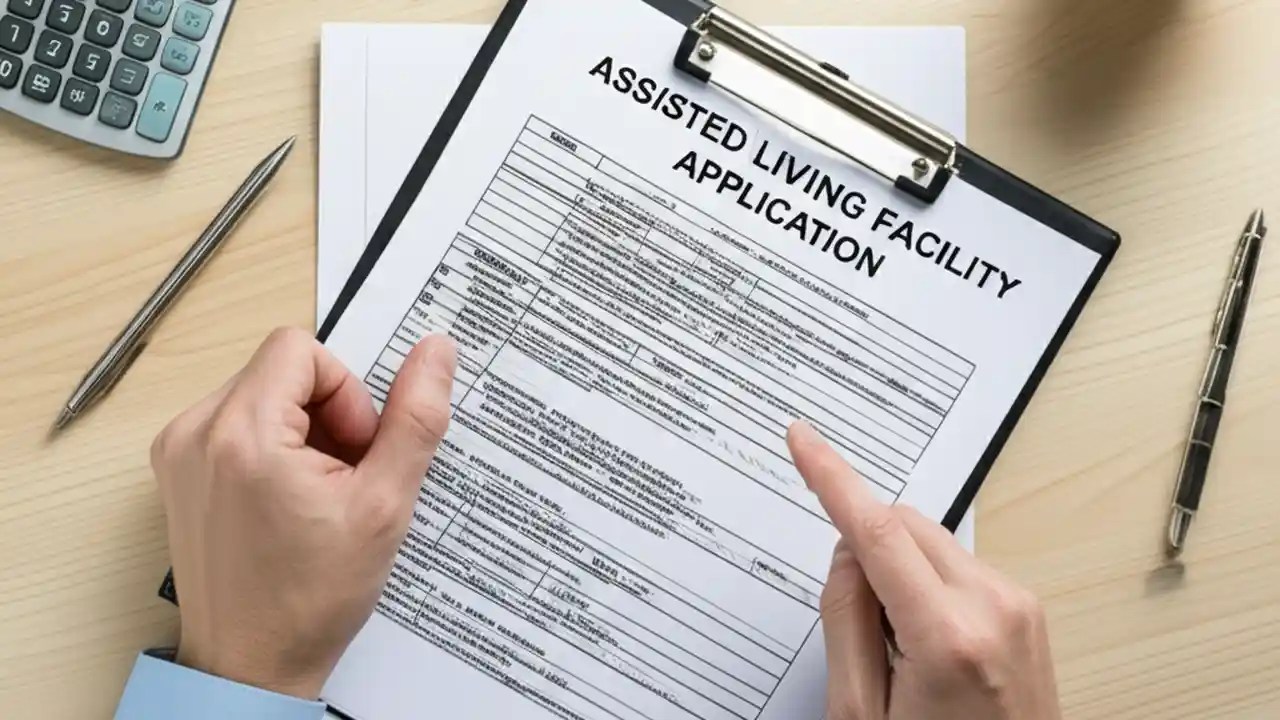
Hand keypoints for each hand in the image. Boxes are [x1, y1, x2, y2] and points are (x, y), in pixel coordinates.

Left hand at [150, 328, 456, 698]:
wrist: (250, 665)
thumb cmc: (310, 599)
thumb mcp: (384, 505)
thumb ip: (414, 420)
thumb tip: (436, 352)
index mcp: (241, 434)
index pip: (301, 350)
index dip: (346, 392)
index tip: (357, 450)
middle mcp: (195, 433)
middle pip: (280, 370)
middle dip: (328, 414)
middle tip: (345, 478)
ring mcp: (178, 452)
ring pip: (261, 395)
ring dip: (302, 431)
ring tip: (318, 494)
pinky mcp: (176, 472)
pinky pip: (236, 424)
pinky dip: (272, 448)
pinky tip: (290, 501)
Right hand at [787, 422, 1061, 719]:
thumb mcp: (861, 711)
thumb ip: (845, 619)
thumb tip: (847, 550)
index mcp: (948, 636)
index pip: (877, 531)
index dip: (832, 477)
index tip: (803, 440)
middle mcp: (995, 608)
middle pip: (906, 527)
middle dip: (866, 548)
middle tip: (857, 626)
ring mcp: (1019, 608)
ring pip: (930, 544)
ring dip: (898, 571)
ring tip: (898, 651)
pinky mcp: (1027, 612)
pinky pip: (958, 568)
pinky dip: (927, 586)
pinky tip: (926, 646)